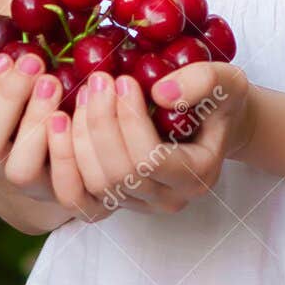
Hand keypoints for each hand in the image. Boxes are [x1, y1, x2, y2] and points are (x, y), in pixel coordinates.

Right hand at [0, 49, 110, 223]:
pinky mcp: (61, 192)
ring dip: (34, 122)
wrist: (47, 171)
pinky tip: (75, 110)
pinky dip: (66, 146)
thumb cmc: (16, 119)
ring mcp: (27, 184)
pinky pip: (62, 182)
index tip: (4, 58)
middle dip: (7, 98)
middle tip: (33, 63)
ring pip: (20, 169)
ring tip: (52, 83)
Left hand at [68, 61, 250, 216]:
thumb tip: (160, 93)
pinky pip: (77, 195)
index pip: (151, 159)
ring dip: (79, 137)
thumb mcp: (225, 80)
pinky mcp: (116, 200)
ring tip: (82, 93)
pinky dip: (63, 160)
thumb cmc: (219, 99)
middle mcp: (169, 198)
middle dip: (100, 124)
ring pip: (94, 185)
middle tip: (97, 82)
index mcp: (199, 174)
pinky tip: (59, 122)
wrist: (213, 119)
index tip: (122, 80)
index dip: (129, 120)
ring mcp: (140, 204)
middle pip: (119, 175)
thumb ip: (202, 81)